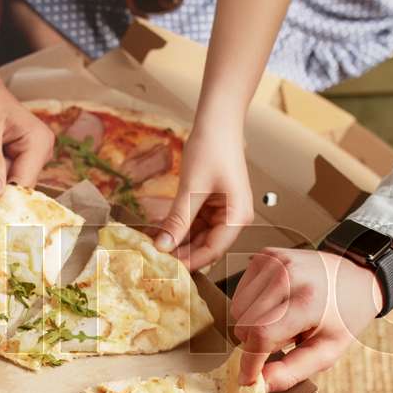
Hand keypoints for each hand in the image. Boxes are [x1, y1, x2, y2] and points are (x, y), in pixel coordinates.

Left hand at [152, 124, 252, 270]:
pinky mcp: (213, 204)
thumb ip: (178, 220)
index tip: (166, 271)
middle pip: (207, 246)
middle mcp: (234, 217)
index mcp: (237, 216)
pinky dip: (180, 227)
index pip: (213, 250)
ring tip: (155, 248)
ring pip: (199, 236)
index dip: (190, 262)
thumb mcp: (191, 188)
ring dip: (179, 241)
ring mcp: (224, 211)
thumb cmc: (211, 148)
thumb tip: (163, 247)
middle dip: (183, 253)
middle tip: (156, 262)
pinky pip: (196, 223)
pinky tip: (161, 233)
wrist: (217, 121)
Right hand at [230, 247, 378, 390]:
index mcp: (306, 301)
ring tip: (283, 318)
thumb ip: (293, 370)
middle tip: (286, 338)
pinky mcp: (265, 255)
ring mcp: (274, 261)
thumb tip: (261, 384)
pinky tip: (276, 304)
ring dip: (254, 323)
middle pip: (245, 324)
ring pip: (238, 309)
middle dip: (258, 341)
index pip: (261, 335)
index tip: (247, 379)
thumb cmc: (345, 316)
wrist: (357, 276)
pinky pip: (241, 292)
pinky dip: (252, 305)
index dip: (250, 362)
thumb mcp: (328, 351)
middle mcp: (287, 275)